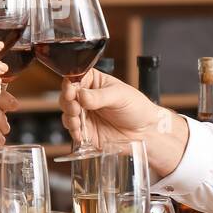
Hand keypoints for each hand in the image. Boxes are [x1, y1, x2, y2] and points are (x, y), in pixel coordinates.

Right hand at [59, 69, 187, 174]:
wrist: (146, 131)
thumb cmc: (137, 107)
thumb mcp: (120, 96)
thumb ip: (99, 96)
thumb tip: (81, 95)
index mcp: (94, 82)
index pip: (75, 79)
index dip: (69, 85)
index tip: (71, 91)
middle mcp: (86, 98)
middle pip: (66, 97)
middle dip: (67, 103)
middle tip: (75, 108)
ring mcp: (85, 115)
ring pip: (67, 114)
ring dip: (69, 118)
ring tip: (77, 121)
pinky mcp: (86, 131)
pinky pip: (73, 131)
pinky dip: (73, 132)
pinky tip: (79, 133)